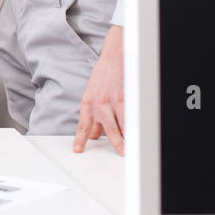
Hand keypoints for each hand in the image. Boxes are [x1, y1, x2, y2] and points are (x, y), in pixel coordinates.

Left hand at [74, 25, 123, 154]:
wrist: (112, 60)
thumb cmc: (102, 78)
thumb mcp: (91, 97)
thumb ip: (92, 117)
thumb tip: (91, 134)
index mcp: (87, 104)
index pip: (83, 126)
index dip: (80, 139)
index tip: (78, 150)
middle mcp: (99, 104)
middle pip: (108, 130)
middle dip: (115, 144)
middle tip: (120, 154)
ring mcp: (113, 102)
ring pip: (122, 125)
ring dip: (127, 138)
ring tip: (131, 149)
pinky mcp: (125, 98)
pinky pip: (130, 116)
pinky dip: (133, 126)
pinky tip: (137, 134)